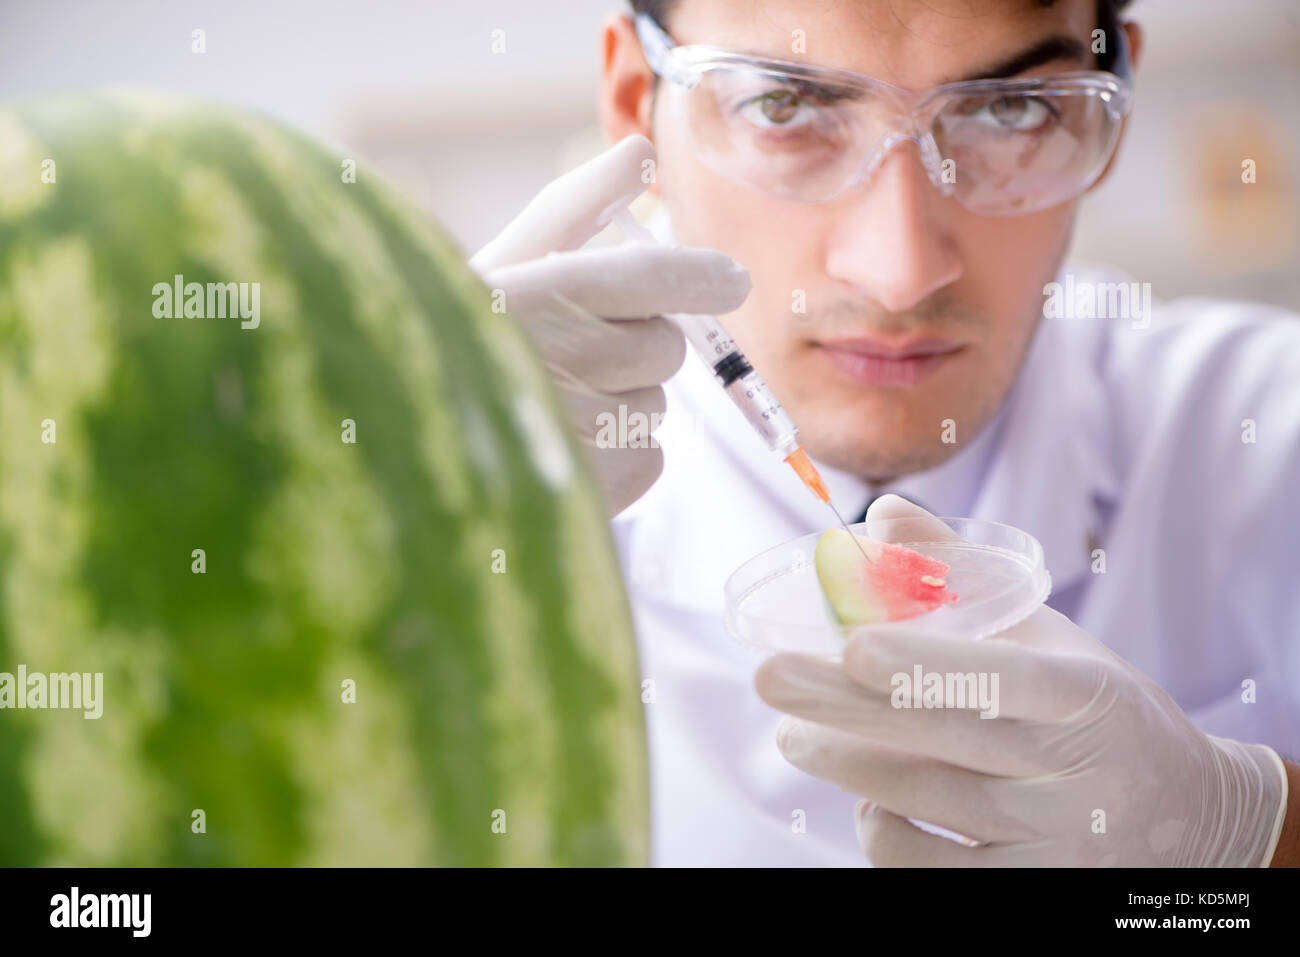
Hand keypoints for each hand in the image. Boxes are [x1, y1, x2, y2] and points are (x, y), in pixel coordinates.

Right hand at [469, 134, 750, 515]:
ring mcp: (581, 430)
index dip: (700, 279)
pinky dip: (619, 462)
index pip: (652, 278)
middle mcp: (563, 356)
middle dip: (632, 352)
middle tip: (567, 363)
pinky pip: (650, 461)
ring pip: (656, 407)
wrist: (399, 453)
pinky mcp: (592, 492)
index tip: (731, 281)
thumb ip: (573, 208)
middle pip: (663, 347)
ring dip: (619, 408)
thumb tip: (640, 150)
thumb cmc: (448, 347)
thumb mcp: (499, 270)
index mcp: (536, 291)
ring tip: (550, 414)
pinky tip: (564, 457)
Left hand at [755, 494, 1288, 865]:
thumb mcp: (1052, 638)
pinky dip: (883, 829)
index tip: (853, 646)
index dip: (927, 664)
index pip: (1004, 679)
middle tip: (771, 679)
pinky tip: (867, 799)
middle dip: (842, 706)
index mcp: (1088, 694)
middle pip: (941, 737)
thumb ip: (964, 575)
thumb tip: (883, 516)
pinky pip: (930, 867)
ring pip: (924, 802)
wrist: (1188, 818)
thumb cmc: (1098, 710)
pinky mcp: (1033, 888)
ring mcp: (1054, 839)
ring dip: (843, 763)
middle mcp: (1076, 771)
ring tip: (794, 736)